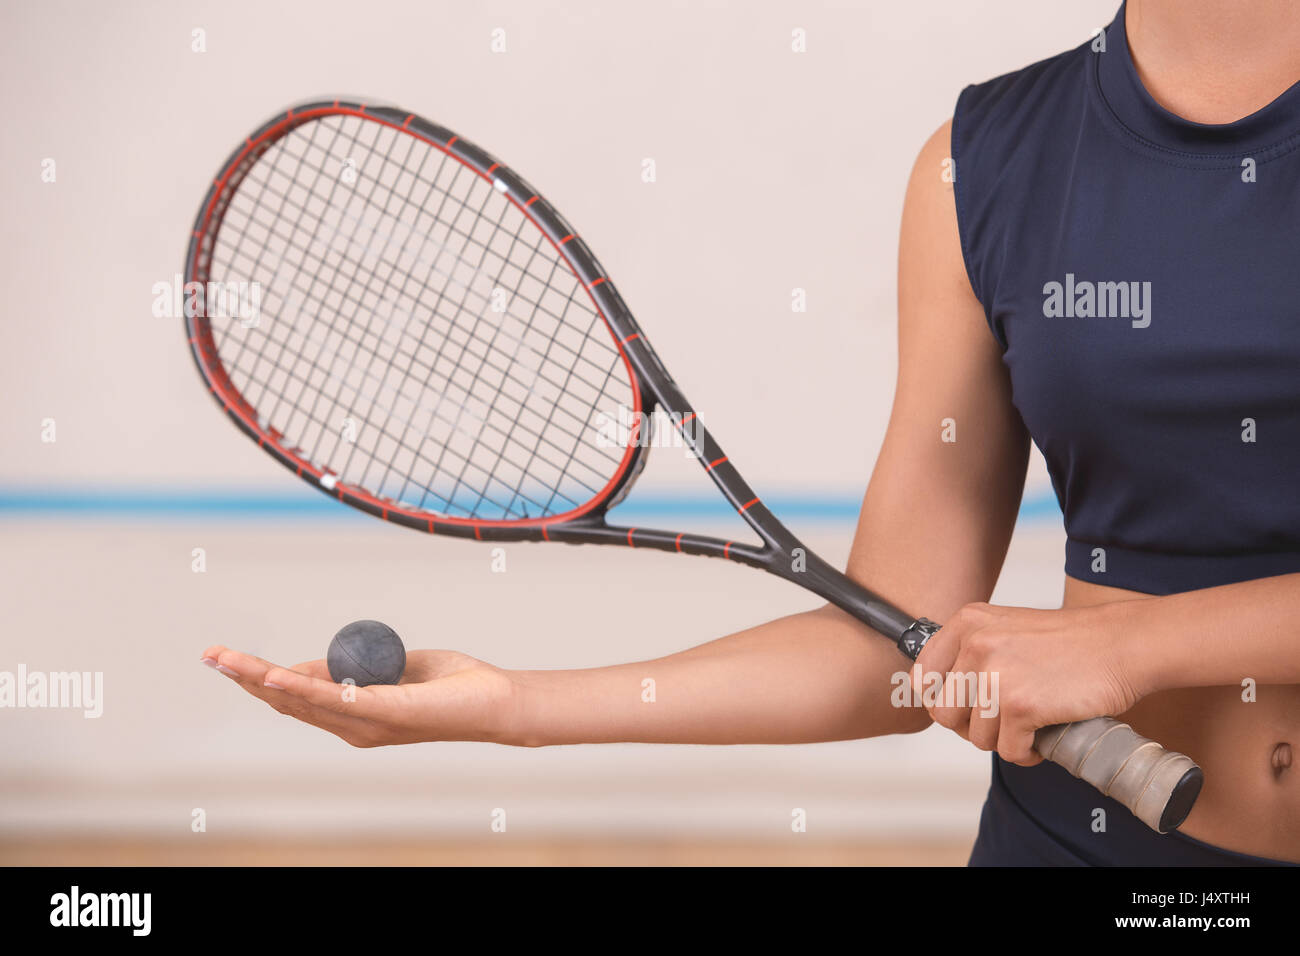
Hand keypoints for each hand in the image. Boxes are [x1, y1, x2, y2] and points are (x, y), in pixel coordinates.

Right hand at [200, 644, 518, 747]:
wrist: (495, 701)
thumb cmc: (455, 684)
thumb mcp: (398, 667)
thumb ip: (364, 666)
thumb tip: (330, 660)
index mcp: (354, 716)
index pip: (297, 698)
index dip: (261, 679)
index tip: (230, 659)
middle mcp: (352, 726)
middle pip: (285, 700)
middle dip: (244, 678)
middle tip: (209, 655)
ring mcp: (364, 722)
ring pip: (299, 698)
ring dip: (257, 678)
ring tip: (224, 660)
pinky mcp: (383, 711)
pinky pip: (332, 697)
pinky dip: (299, 685)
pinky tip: (272, 674)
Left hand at [912, 601, 1142, 765]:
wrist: (1120, 644)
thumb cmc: (1070, 642)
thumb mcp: (1006, 628)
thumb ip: (971, 653)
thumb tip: (938, 696)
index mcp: (967, 623)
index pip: (923, 677)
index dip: (942, 701)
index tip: (963, 709)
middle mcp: (975, 645)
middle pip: (945, 713)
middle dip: (972, 726)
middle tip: (1002, 722)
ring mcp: (995, 676)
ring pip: (976, 736)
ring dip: (1004, 740)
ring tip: (1029, 724)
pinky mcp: (1019, 706)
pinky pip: (1008, 751)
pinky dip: (1026, 753)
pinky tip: (1042, 737)